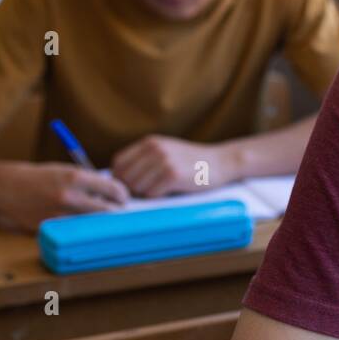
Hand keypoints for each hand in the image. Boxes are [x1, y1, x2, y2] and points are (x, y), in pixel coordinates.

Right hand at [0, 162, 128, 232]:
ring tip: (100, 218)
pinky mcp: (47, 228)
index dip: (121, 194)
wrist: (4, 187)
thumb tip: (110, 193)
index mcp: (74, 177)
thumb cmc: (37, 177)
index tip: (124, 197)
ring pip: (90, 223)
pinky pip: (71, 230)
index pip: (111, 189)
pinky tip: (79, 224)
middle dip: (114, 211)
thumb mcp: (65, 171)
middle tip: (117, 211)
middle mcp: (68, 197)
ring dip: (97, 221)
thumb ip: (87, 181)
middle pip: (105, 210)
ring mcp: (57, 215)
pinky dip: (78, 228)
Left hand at [110, 136, 230, 198]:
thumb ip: (144, 160)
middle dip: (131, 189)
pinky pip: (151, 193)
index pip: (117, 163)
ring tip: (159, 191)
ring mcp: (164, 161)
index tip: (132, 186)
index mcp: (150, 142)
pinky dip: (157, 197)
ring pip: (136, 187)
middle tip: (147, 192)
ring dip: (144, 194)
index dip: (121, 178)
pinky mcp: (174, 175)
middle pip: (124, 177)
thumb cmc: (192, 162)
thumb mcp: (166, 151)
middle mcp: (155, 149)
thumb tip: (116, 180)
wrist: (222, 162)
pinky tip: (170, 191)